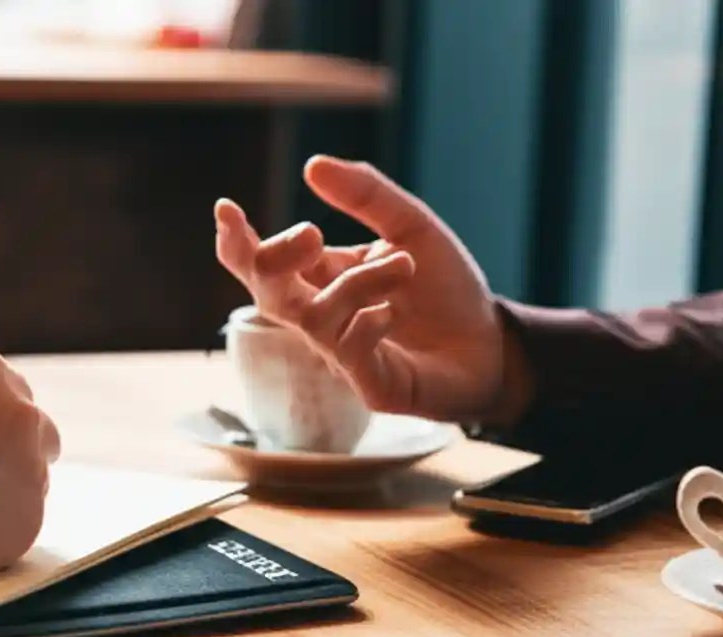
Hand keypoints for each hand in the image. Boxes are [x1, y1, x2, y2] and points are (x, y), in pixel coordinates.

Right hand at [215, 155, 531, 423]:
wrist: (495, 346)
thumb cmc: (446, 291)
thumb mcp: (412, 228)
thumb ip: (367, 196)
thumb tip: (312, 164)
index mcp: (323, 277)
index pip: (262, 262)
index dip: (236, 240)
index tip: (226, 208)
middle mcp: (322, 317)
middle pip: (267, 293)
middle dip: (276, 258)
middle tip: (312, 233)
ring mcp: (341, 355)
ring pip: (314, 316)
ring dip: (357, 282)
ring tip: (404, 266)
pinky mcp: (369, 385)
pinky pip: (349, 350)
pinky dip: (371, 321)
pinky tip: (397, 314)